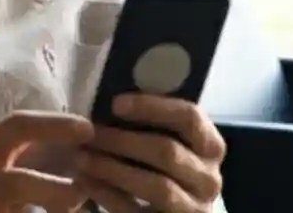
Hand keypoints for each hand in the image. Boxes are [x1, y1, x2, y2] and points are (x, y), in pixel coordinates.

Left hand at [75, 94, 225, 211]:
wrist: (175, 211)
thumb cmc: (164, 164)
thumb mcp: (168, 140)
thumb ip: (152, 120)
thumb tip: (112, 93)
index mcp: (211, 146)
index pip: (190, 117)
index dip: (152, 107)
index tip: (116, 103)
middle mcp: (209, 178)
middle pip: (167, 152)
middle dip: (122, 140)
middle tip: (89, 132)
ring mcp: (194, 208)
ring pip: (157, 186)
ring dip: (113, 168)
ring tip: (81, 156)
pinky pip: (137, 212)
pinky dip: (108, 195)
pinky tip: (84, 180)